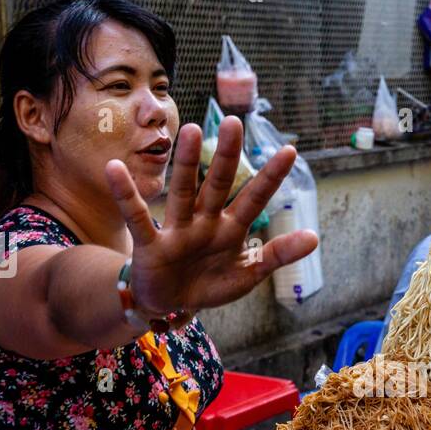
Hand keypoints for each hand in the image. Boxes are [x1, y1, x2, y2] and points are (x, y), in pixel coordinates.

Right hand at [104, 116, 318, 317]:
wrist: (170, 305)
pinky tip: (115, 168)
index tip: (291, 150)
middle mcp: (205, 221)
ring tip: (190, 130)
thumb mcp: (248, 274)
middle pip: (218, 185)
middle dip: (227, 157)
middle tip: (235, 123)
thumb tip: (314, 236)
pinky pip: (137, 217)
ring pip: (183, 192)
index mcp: (231, 229)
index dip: (271, 177)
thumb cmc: (209, 284)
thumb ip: (277, 254)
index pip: (255, 198)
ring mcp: (178, 230)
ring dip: (187, 164)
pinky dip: (126, 195)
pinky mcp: (151, 244)